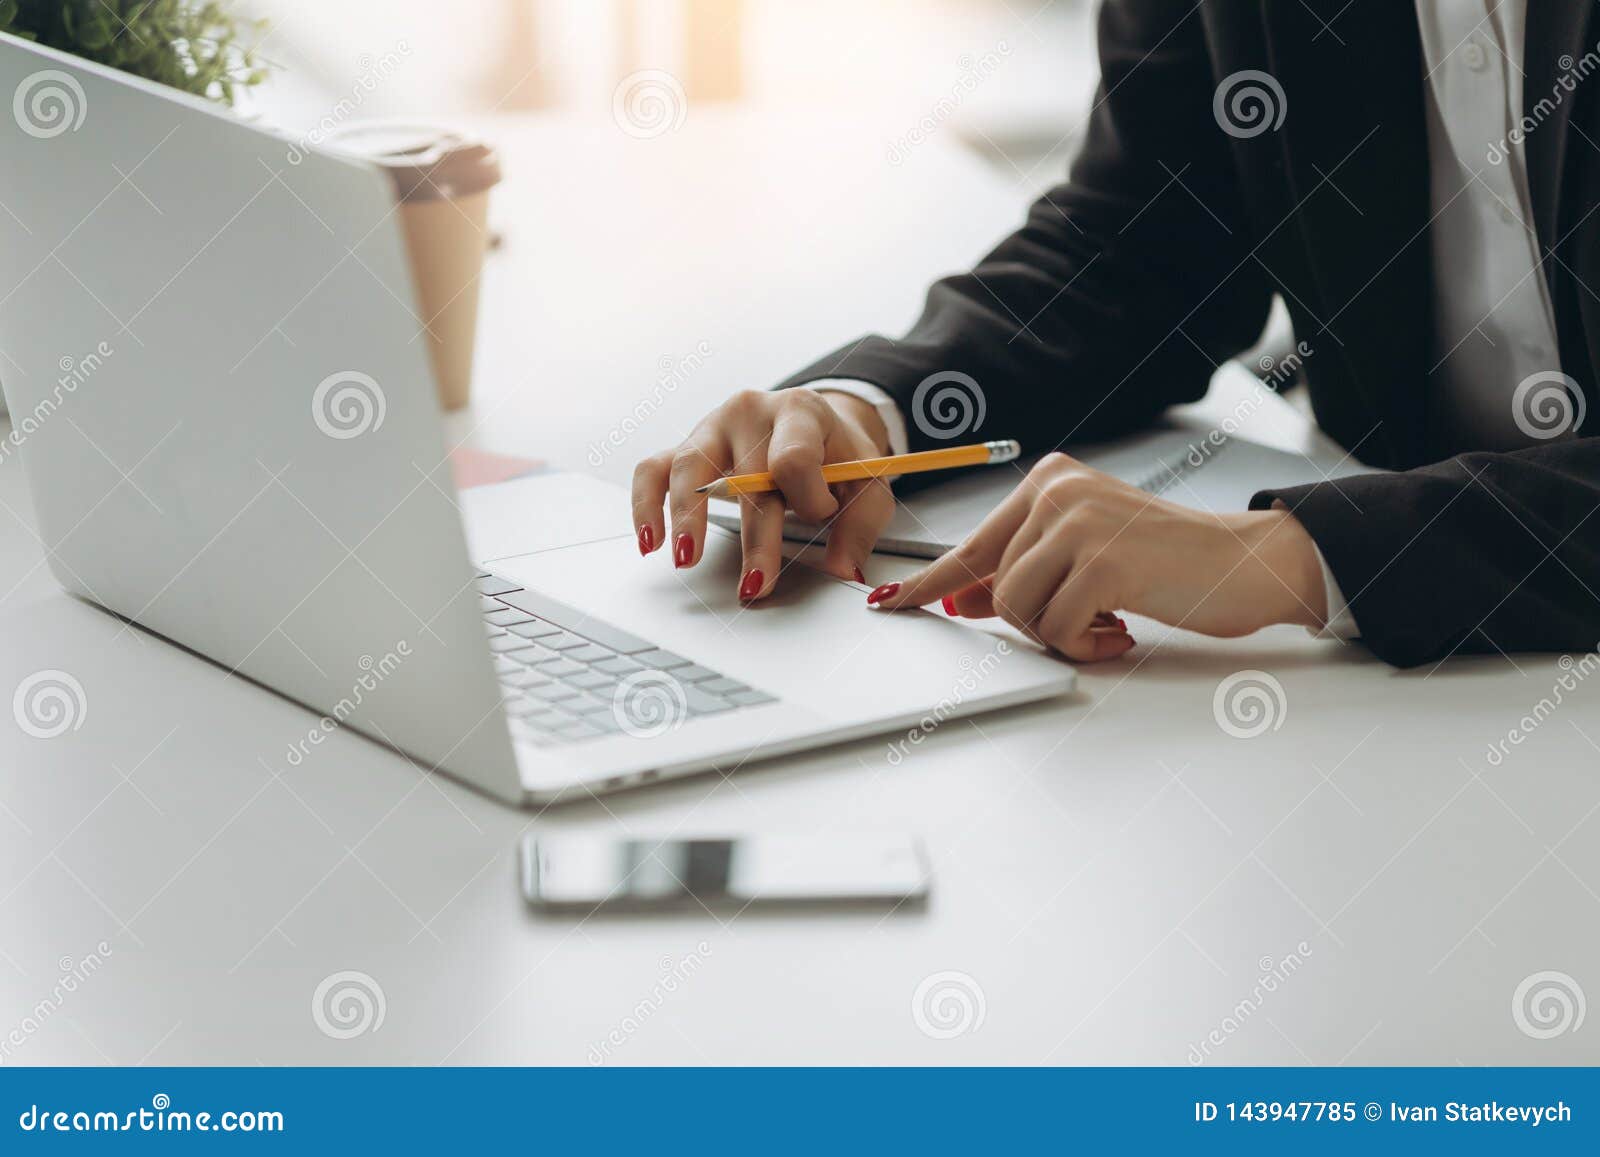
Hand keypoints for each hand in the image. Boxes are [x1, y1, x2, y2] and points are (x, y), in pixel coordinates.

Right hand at [632, 388, 894, 599]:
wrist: (819, 424)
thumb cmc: (839, 457)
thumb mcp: (867, 484)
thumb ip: (860, 527)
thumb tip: (844, 572)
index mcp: (801, 412)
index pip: (794, 459)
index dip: (810, 498)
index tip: (821, 516)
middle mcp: (751, 412)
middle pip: (744, 476)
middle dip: (754, 537)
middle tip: (754, 585)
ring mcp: (711, 426)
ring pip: (689, 468)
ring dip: (686, 518)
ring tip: (685, 559)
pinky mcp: (685, 445)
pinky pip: (653, 469)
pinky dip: (646, 504)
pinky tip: (651, 541)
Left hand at [865, 453, 1327, 660]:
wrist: (1245, 563)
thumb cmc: (1169, 564)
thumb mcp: (1085, 560)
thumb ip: (1026, 573)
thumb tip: (963, 601)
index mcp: (1050, 481)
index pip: (973, 544)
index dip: (928, 582)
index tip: (888, 601)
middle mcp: (1058, 490)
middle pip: (994, 585)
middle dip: (1033, 621)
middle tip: (1088, 621)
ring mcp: (1079, 520)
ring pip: (1017, 608)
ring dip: (1059, 634)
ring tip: (1106, 623)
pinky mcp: (1103, 559)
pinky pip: (1055, 627)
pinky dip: (1084, 645)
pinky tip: (1121, 630)